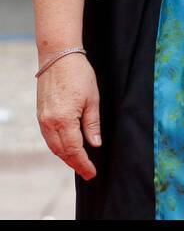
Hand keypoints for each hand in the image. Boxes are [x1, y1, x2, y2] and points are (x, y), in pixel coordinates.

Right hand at [36, 53, 99, 180]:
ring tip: (79, 163)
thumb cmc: (79, 75)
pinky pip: (49, 138)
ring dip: (65, 156)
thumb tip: (95, 144)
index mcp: (64, 120)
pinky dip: (58, 146)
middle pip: (61, 152)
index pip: (74, 150)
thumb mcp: (93, 99)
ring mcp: (42, 120)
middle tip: (87, 172)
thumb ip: (92, 124)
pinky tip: (67, 148)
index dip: (83, 163)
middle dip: (74, 163)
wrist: (58, 58)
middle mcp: (49, 123)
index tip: (91, 173)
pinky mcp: (41, 115)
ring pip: (53, 146)